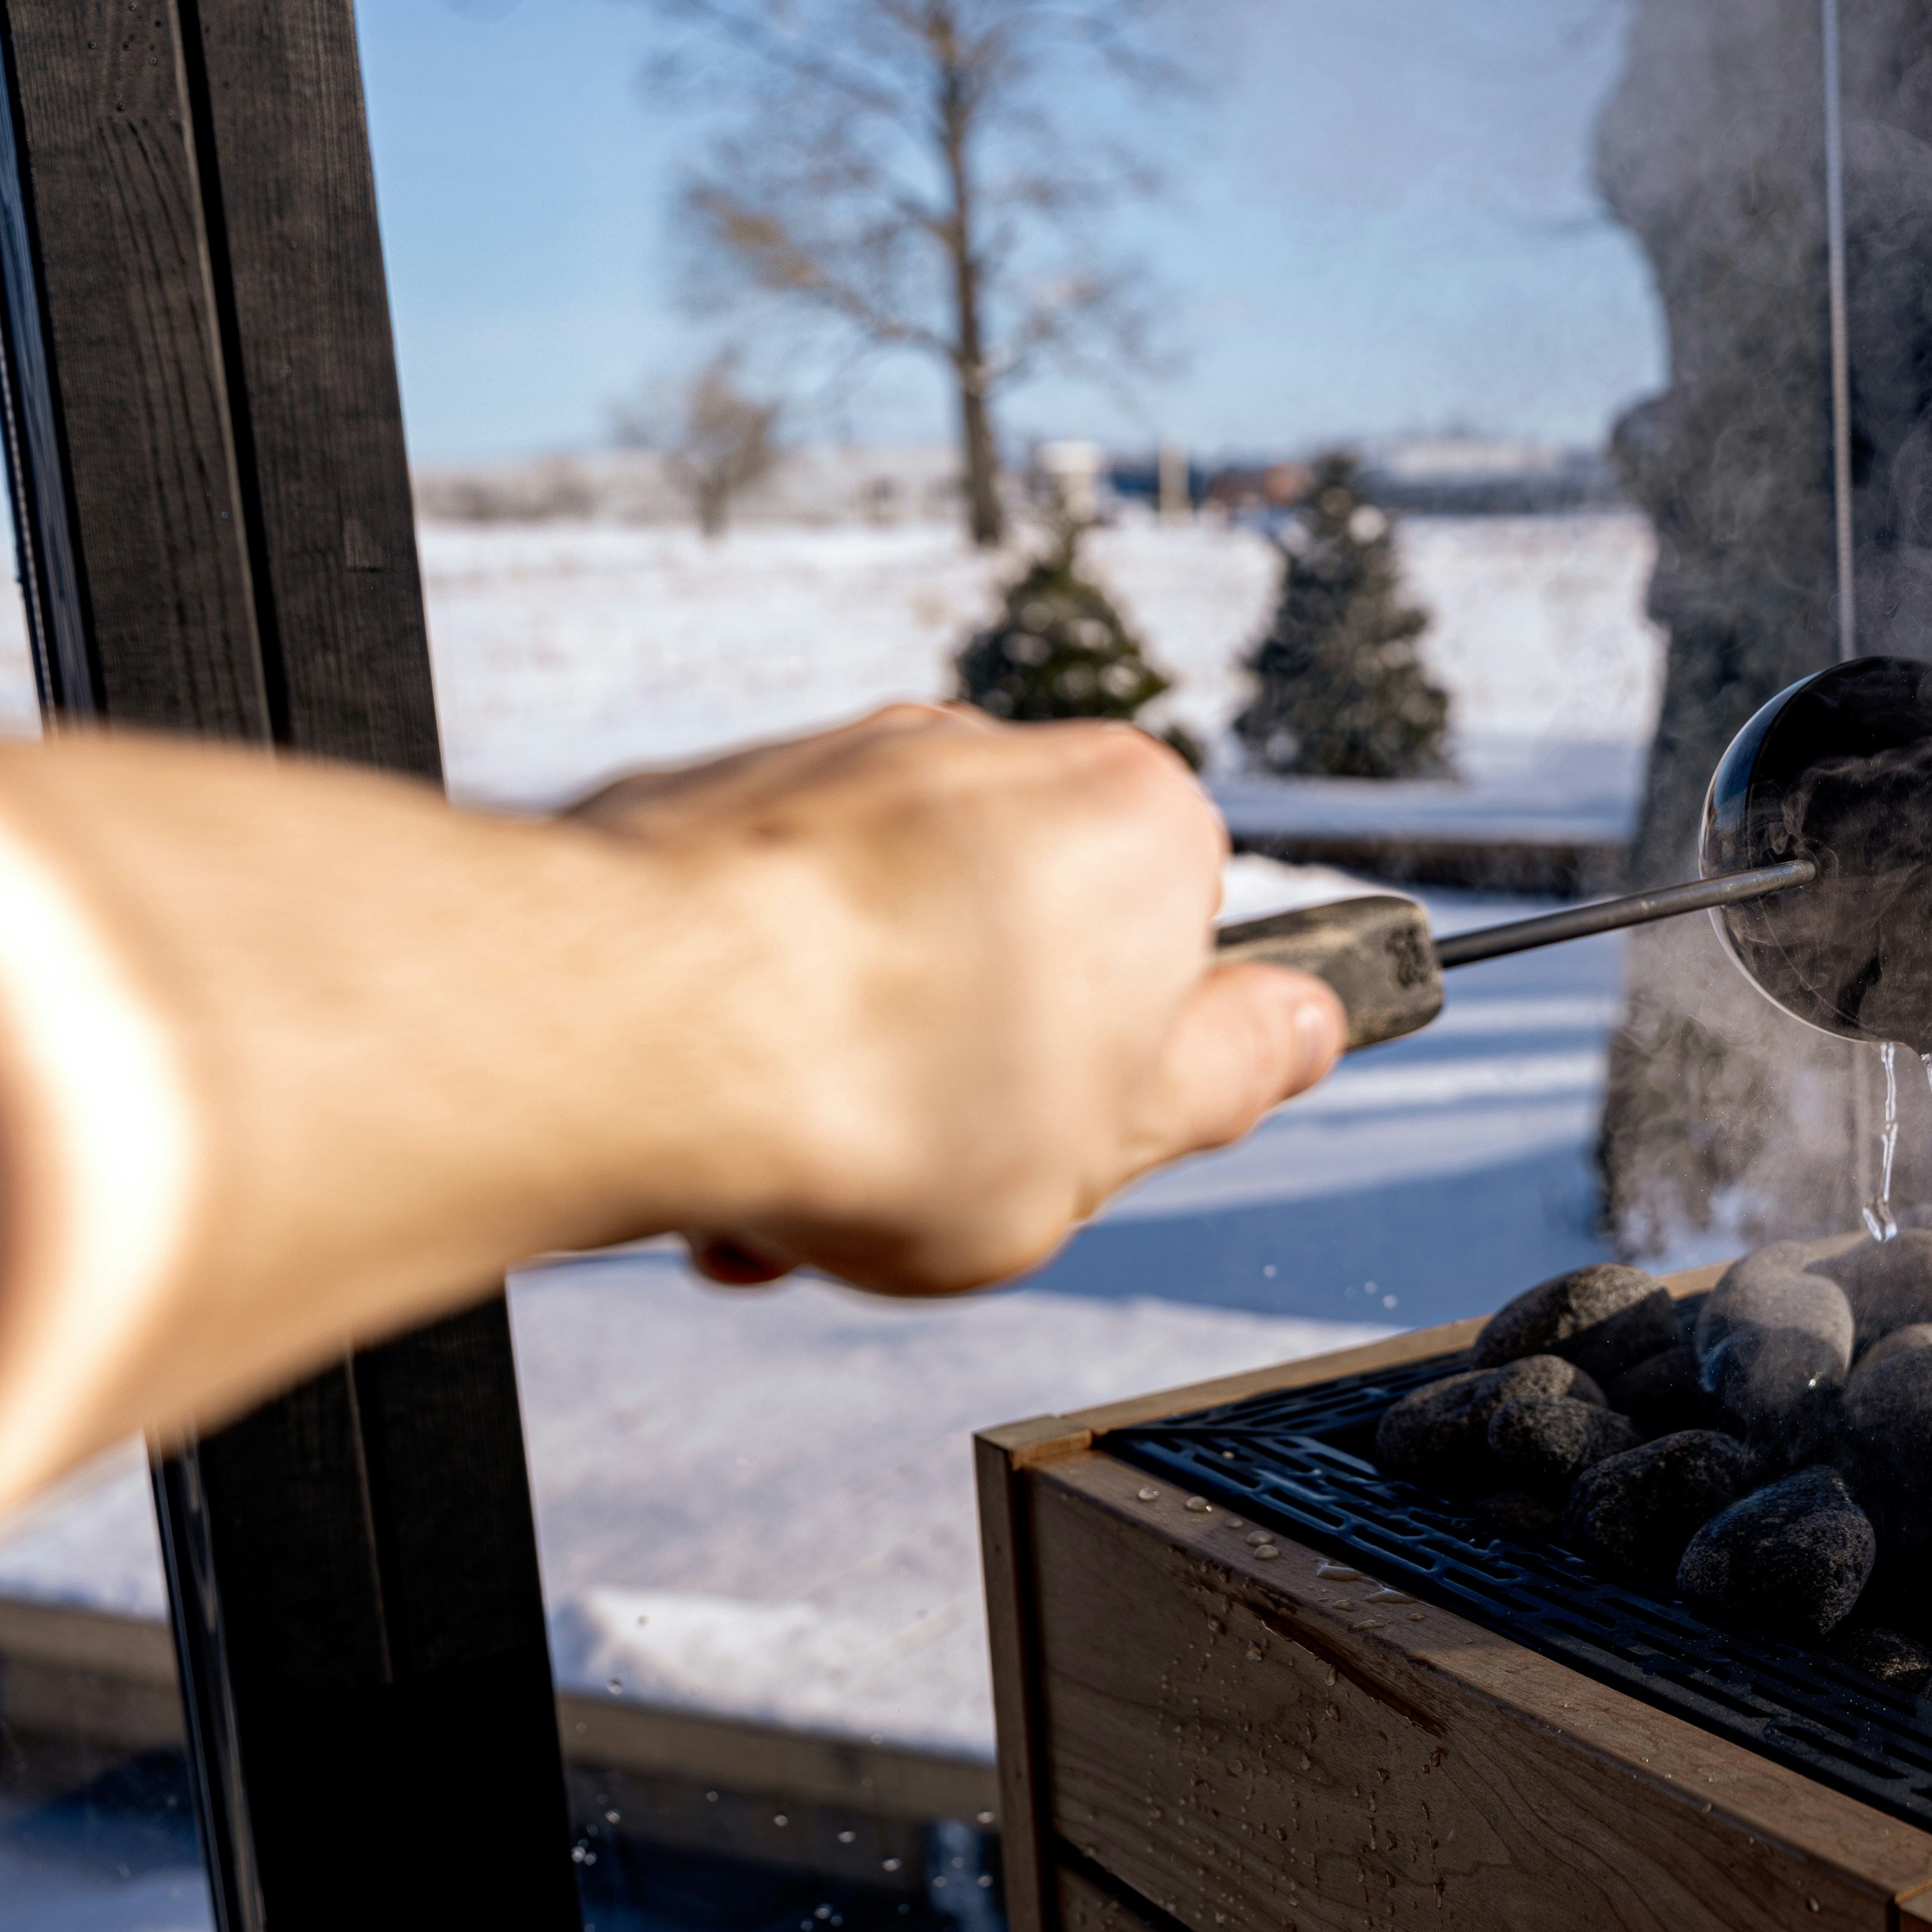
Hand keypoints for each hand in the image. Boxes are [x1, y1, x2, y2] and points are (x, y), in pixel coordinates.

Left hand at [571, 705, 1341, 1294]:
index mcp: (1138, 820)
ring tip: (807, 1177)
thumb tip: (1301, 1027)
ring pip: (890, 950)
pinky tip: (722, 1125)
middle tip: (938, 1173)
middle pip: (1028, 947)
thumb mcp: (1129, 1139)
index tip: (1081, 1133)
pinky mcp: (713, 799)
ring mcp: (843, 764)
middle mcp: (995, 754)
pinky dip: (755, 1028)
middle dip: (977, 1075)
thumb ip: (1233, 1073)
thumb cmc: (884, 1089)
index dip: (1133, 1068)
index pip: (1187, 946)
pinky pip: (768, 933)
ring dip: (860, 1072)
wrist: (630, 1032)